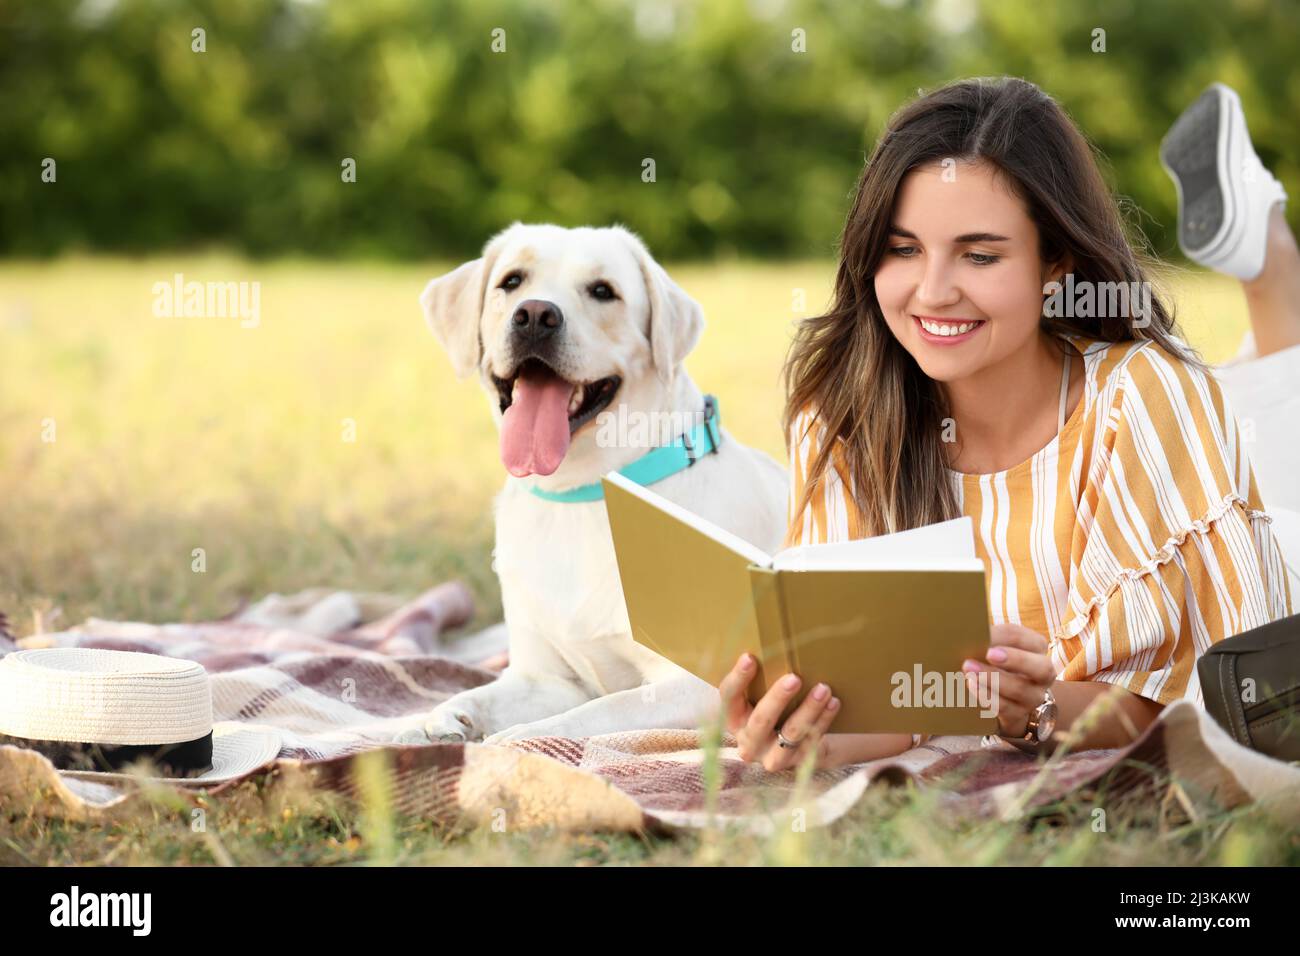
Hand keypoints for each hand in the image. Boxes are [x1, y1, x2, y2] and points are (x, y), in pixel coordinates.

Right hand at [717, 653, 840, 771]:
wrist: (796, 747)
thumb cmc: (775, 711)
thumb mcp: (759, 699)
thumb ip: (760, 681)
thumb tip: (776, 644)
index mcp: (734, 720)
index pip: (728, 698)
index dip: (737, 679)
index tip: (749, 657)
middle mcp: (748, 742)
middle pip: (760, 720)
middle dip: (778, 698)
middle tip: (794, 678)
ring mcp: (771, 757)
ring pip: (790, 733)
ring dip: (808, 709)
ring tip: (823, 689)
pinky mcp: (796, 764)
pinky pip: (812, 741)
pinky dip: (824, 720)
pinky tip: (834, 702)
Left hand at [962, 623, 1055, 738]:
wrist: (1004, 699)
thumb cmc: (996, 663)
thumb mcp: (995, 647)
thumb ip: (986, 638)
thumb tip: (963, 629)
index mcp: (1036, 648)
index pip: (1025, 638)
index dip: (1004, 636)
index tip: (984, 633)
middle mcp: (1042, 674)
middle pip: (1040, 667)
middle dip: (1015, 659)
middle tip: (989, 653)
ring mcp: (1033, 697)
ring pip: (1020, 689)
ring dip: (993, 678)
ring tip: (969, 669)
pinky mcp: (1018, 715)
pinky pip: (1005, 707)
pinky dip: (987, 696)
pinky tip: (972, 685)